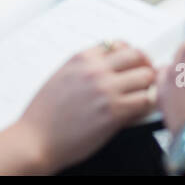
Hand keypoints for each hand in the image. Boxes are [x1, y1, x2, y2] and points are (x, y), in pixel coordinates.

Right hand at [10, 43, 156, 171]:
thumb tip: (108, 68)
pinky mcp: (113, 112)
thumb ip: (85, 68)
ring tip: (145, 95)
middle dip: (145, 67)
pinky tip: (142, 110)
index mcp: (82, 58)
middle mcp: (95, 70)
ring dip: (149, 86)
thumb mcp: (62, 77)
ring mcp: (106, 89)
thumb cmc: (44, 114)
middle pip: (137, 56)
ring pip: (146, 77)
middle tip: (147, 78)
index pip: (120, 44)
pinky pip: (145, 101)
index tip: (135, 65)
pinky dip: (149, 104)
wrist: (35, 139)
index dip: (131, 56)